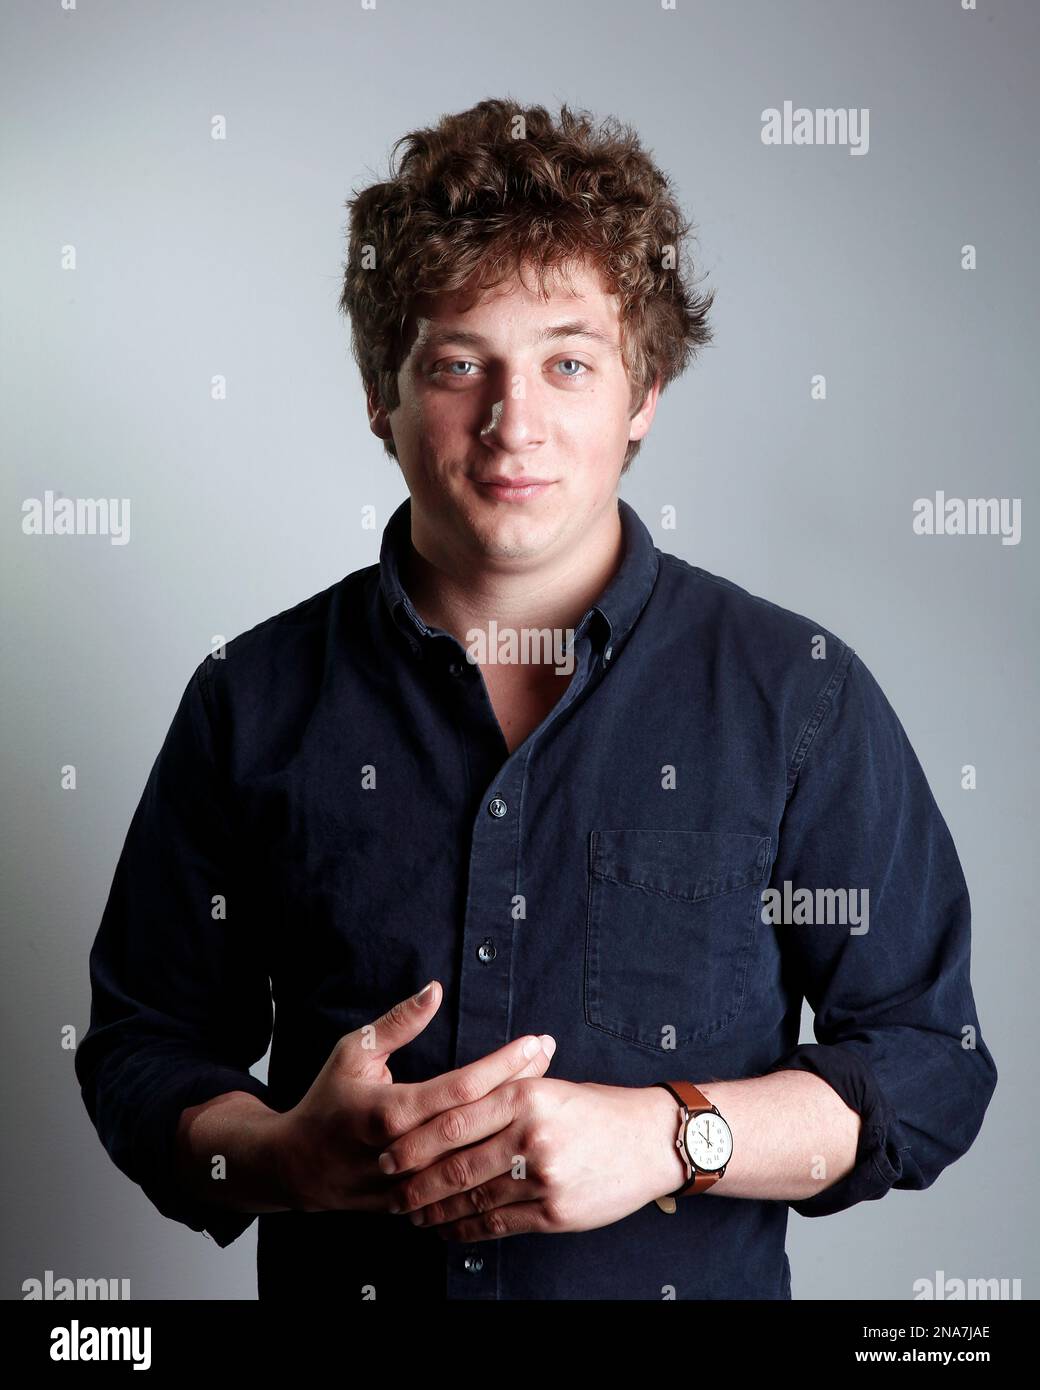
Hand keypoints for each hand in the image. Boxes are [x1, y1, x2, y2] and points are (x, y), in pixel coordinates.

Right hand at [272, 981, 554, 1212]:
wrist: (297, 1168)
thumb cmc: (328, 1101)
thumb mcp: (354, 1052)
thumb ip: (398, 1023)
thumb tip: (435, 989)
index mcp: (391, 1113)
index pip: (462, 1087)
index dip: (502, 1063)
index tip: (534, 1041)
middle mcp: (406, 1153)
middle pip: (480, 1120)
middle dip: (521, 1085)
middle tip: (552, 1055)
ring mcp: (414, 1185)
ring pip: (479, 1156)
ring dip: (515, 1123)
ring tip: (550, 1093)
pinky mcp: (418, 1204)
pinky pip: (467, 1186)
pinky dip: (496, 1161)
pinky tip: (522, 1140)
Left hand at [381, 1079, 685, 1241]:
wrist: (652, 1141)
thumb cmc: (597, 1109)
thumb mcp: (550, 1087)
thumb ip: (502, 1094)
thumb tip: (447, 1101)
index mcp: (526, 1096)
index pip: (453, 1121)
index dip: (414, 1141)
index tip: (387, 1151)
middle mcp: (532, 1135)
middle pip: (456, 1164)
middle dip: (414, 1180)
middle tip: (388, 1188)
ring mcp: (544, 1177)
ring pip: (473, 1199)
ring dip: (435, 1209)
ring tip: (411, 1212)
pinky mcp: (555, 1212)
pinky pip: (498, 1224)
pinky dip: (466, 1228)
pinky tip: (448, 1228)